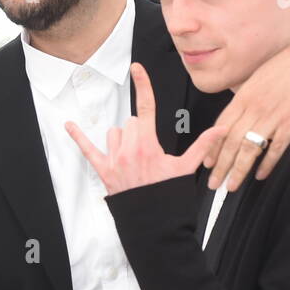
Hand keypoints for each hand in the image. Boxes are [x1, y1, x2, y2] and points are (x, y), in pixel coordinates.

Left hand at [65, 63, 223, 195]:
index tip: (137, 67)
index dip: (143, 85)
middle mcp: (129, 149)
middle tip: (148, 151)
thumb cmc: (169, 195)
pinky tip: (68, 125)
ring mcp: (115, 159)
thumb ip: (202, 145)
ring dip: (121, 140)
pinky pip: (87, 149)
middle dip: (139, 131)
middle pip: (131, 123)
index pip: (147, 108)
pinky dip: (77, 137)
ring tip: (132, 157)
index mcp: (149, 144)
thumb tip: (221, 129)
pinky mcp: (103, 170)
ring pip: (114, 134)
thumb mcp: (186, 168)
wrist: (154, 221)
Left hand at [203, 33, 289, 189]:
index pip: (220, 127)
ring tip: (231, 185)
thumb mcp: (256, 81)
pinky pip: (277, 147)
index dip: (212, 148)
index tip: (207, 164)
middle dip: (220, 166)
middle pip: (231, 142)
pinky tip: (260, 175)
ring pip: (250, 148)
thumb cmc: (284, 67)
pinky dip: (268, 163)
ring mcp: (274, 115)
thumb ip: (244, 101)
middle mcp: (255, 108)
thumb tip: (233, 119)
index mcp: (243, 97)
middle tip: (213, 184)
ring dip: (239, 169)